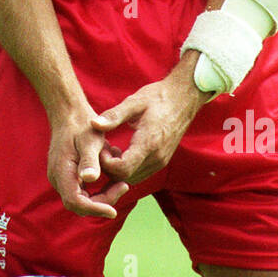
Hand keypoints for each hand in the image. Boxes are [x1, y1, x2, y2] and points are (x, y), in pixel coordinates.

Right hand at [46, 103, 129, 218]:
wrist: (70, 114)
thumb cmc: (81, 126)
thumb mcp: (90, 141)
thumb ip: (89, 161)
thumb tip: (90, 178)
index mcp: (61, 172)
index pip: (76, 202)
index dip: (95, 209)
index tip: (114, 211)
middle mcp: (58, 179)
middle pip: (80, 204)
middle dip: (102, 202)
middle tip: (123, 187)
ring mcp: (62, 178)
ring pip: (82, 200)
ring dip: (102, 196)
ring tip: (121, 183)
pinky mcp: (68, 176)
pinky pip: (83, 191)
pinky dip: (98, 189)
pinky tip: (113, 178)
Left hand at [92, 55, 207, 186]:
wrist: (184, 99)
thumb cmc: (158, 98)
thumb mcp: (134, 102)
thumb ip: (114, 115)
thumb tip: (93, 124)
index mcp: (149, 143)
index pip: (123, 169)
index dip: (106, 163)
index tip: (101, 148)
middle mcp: (157, 157)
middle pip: (126, 177)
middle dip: (109, 168)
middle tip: (103, 149)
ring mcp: (161, 161)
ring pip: (133, 178)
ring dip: (118, 169)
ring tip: (111, 149)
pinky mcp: (162, 161)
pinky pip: (140, 173)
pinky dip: (128, 168)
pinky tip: (121, 151)